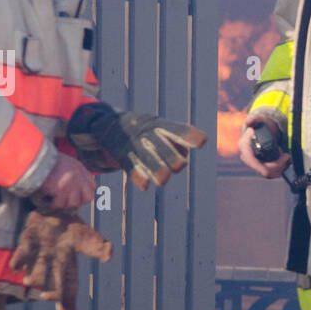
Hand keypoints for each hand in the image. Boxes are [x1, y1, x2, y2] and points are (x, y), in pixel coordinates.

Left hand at [9, 209, 112, 309]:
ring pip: (35, 275)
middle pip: (52, 285)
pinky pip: (20, 256)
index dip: (67, 301)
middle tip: (47, 296)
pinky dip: (18, 262)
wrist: (53, 212)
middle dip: (50, 293)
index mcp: (68, 268)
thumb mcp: (88, 238)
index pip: (70, 287)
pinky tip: (16, 267)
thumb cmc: (72, 230)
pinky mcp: (26, 244)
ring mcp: (38, 257)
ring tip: (31, 282)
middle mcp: (52, 267)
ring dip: (35, 278)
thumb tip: (109, 253)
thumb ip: (98, 248)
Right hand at [36, 152, 96, 209]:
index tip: (77, 197)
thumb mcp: (65, 163)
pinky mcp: (61, 189)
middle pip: (87, 197)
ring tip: (54, 199)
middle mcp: (78, 176)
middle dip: (78, 201)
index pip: (92, 187)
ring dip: (62, 203)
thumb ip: (74, 174)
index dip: (85, 194)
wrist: (34, 158)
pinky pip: (59, 204)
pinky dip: (52, 204)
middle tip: (66, 201)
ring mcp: (71, 183)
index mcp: (79, 168)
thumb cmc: (45, 161)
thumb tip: (78, 189)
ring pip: (73, 203)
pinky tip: (47, 200)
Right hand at [67, 102, 206, 189]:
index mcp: (160, 125)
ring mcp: (133, 145)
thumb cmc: (145, 130)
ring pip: (147, 157)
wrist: (109, 124)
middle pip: (161, 144)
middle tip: (180, 166)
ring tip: (163, 180)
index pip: (176, 129)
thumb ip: (178, 139)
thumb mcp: (160, 127)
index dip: (188, 136)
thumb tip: (184, 154)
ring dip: (156, 168)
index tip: (202, 141)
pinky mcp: (122, 156)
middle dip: (171, 156)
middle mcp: (147, 133)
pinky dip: (138, 175)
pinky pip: (131, 166)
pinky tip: (144, 185)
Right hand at [238, 115, 290, 178]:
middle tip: (287, 155)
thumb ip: (254, 119)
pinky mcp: (259, 167)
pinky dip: (278, 169)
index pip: (253, 162)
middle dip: (278, 165)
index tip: (282, 157)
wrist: (260, 131)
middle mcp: (246, 157)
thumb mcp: (258, 120)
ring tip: (286, 157)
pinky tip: (283, 161)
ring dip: (280, 167)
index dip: (266, 165)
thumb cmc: (259, 125)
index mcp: (244, 147)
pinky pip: (269, 174)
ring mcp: (252, 163)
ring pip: (268, 174)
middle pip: (263, 170)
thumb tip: (250, 120)